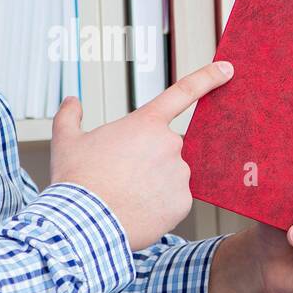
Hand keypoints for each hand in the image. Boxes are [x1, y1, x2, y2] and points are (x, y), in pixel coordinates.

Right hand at [50, 61, 233, 250]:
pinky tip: (137, 211)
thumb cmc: (76, 181)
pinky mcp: (183, 204)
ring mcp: (179, 175)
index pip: (184, 92)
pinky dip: (159, 206)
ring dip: (154, 184)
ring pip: (171, 177)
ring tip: (125, 197)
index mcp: (146, 124)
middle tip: (122, 176)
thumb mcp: (66, 141)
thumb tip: (71, 102)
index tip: (227, 69)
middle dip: (149, 160)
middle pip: (166, 148)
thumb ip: (70, 116)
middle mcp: (170, 145)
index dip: (208, 78)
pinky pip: (174, 201)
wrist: (84, 224)